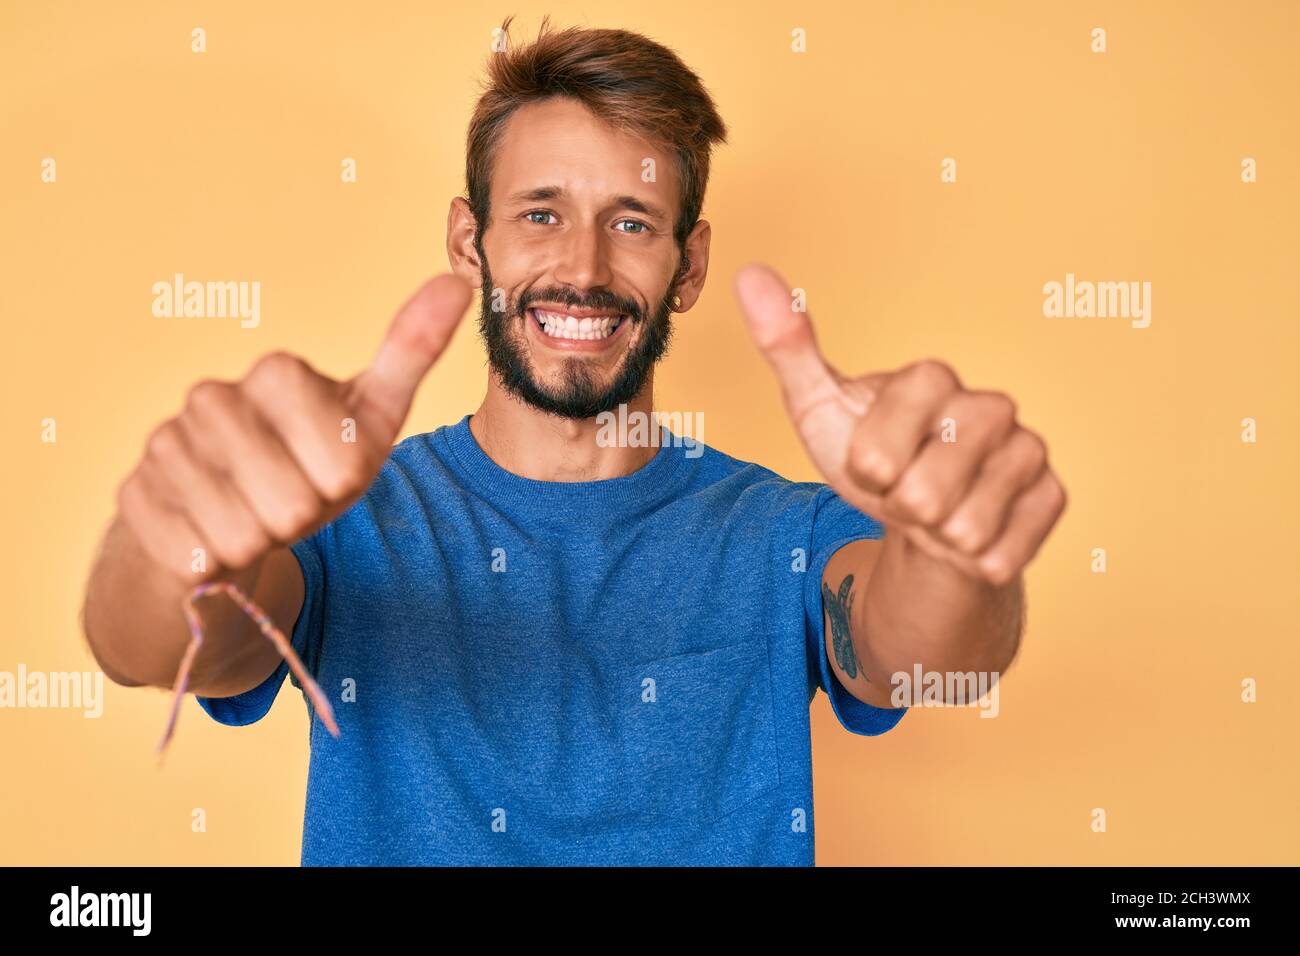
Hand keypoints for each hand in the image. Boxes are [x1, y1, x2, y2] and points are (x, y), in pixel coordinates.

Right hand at [118, 274, 471, 579]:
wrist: (225, 510)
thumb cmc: (309, 462)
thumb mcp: (369, 416)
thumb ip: (411, 355)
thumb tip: (460, 283)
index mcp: (279, 372)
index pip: (342, 465)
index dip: (342, 483)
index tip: (327, 466)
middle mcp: (212, 397)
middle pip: (293, 505)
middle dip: (301, 517)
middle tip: (288, 495)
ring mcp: (165, 443)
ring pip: (242, 535)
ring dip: (258, 540)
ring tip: (251, 512)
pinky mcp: (134, 496)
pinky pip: (196, 557)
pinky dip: (215, 562)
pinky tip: (209, 531)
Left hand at [734, 264, 1065, 585]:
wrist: (921, 516)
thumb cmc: (870, 457)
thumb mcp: (818, 407)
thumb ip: (786, 345)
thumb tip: (749, 273)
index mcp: (932, 377)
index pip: (877, 456)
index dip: (865, 472)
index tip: (872, 460)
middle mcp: (992, 406)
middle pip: (923, 498)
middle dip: (902, 509)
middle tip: (907, 490)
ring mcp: (1030, 452)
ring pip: (965, 532)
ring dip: (938, 536)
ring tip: (939, 509)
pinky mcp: (1054, 499)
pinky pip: (1001, 557)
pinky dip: (973, 560)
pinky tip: (975, 529)